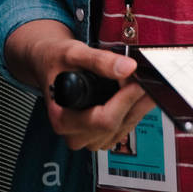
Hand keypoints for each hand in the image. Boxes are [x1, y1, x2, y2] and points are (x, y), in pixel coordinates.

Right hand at [31, 36, 156, 151]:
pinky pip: (124, 128)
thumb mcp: (73, 53)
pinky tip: (137, 94)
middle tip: (143, 78)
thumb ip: (99, 60)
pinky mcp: (99, 136)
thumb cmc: (56, 61)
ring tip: (142, 83)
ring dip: (137, 106)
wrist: (49, 64)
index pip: (103, 120)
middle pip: (116, 125)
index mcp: (63, 119)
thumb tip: (127, 68)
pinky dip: (134, 110)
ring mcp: (88, 138)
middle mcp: (74, 135)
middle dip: (133, 101)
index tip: (138, 82)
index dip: (125, 100)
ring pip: (124, 128)